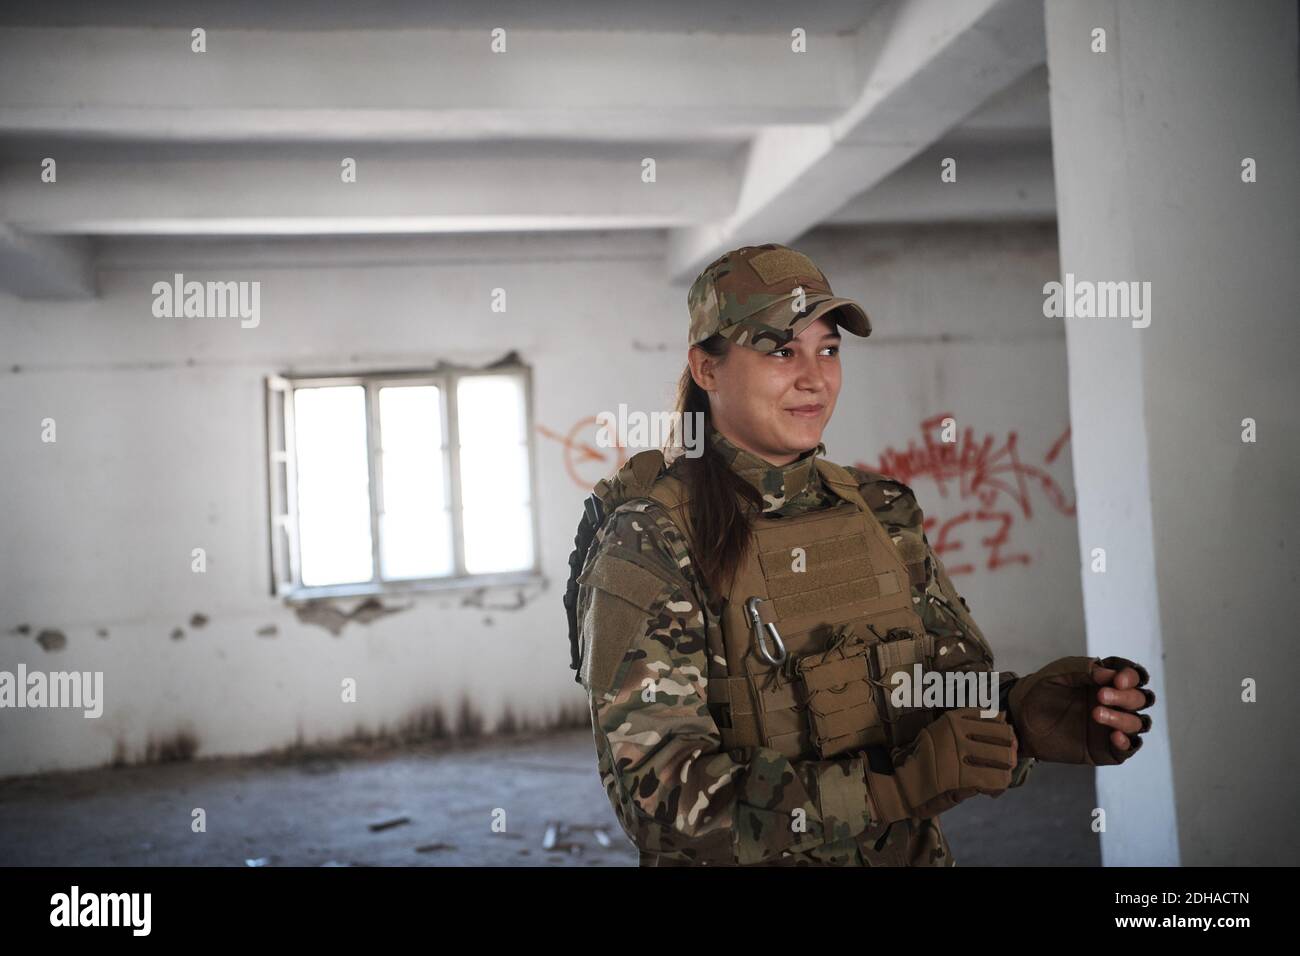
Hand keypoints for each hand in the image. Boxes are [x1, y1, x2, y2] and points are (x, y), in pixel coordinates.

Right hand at [865, 708, 1017, 822]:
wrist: (902, 786)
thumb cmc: (924, 761)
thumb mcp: (942, 735)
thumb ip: (968, 729)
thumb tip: (1002, 720)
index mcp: (952, 719)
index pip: (993, 717)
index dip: (1004, 731)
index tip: (1005, 743)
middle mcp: (956, 731)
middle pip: (1004, 736)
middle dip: (1011, 752)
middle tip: (1007, 764)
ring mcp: (958, 753)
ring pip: (1004, 758)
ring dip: (1006, 770)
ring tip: (999, 778)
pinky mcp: (961, 777)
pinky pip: (995, 780)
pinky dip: (998, 787)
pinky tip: (990, 792)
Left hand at [1007, 655, 1153, 764]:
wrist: (1020, 719)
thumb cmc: (1040, 691)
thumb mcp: (1057, 673)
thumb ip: (1082, 668)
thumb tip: (1110, 673)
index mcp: (1106, 680)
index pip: (1133, 675)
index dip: (1131, 676)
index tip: (1117, 680)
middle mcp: (1115, 702)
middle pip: (1141, 698)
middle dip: (1126, 696)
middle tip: (1101, 696)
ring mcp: (1112, 726)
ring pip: (1139, 722)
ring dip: (1125, 718)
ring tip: (1097, 714)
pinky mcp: (1106, 749)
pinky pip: (1128, 748)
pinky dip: (1127, 743)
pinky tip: (1115, 736)